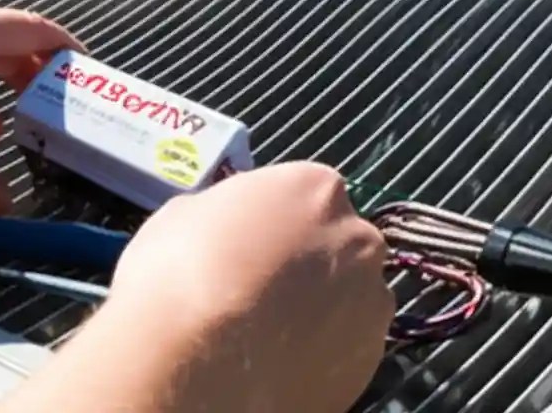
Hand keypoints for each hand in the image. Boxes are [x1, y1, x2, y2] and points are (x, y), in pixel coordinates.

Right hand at [102, 162, 393, 411]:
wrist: (192, 362)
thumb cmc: (181, 273)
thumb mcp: (188, 214)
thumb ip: (229, 213)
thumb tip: (231, 226)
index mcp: (317, 188)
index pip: (307, 194)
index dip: (277, 220)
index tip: (253, 241)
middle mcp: (358, 238)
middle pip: (338, 243)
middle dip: (308, 261)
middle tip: (262, 286)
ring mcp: (371, 301)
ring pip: (349, 297)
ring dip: (320, 306)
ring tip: (269, 331)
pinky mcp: (370, 358)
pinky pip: (347, 345)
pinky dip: (322, 350)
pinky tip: (280, 360)